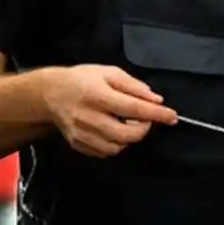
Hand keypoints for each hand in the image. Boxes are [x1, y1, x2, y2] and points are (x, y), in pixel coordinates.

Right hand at [42, 65, 177, 157]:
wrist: (50, 94)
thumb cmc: (82, 80)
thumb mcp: (109, 73)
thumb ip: (134, 86)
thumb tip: (156, 100)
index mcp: (98, 95)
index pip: (134, 108)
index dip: (156, 114)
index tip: (172, 116)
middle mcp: (88, 117)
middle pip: (126, 133)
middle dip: (144, 128)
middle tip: (146, 118)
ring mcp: (81, 134)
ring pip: (116, 146)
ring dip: (130, 137)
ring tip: (128, 122)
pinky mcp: (77, 144)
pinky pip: (105, 151)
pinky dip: (116, 144)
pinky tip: (115, 130)